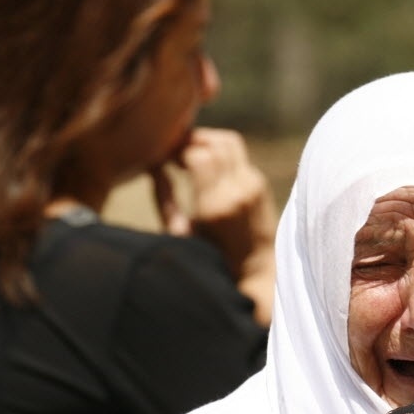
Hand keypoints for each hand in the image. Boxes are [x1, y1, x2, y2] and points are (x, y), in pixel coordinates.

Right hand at [150, 127, 276, 324]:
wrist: (254, 270)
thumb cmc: (208, 257)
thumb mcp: (177, 233)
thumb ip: (163, 197)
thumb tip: (153, 164)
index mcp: (213, 208)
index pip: (197, 154)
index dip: (178, 151)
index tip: (166, 159)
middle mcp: (237, 193)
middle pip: (214, 143)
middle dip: (192, 142)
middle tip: (177, 155)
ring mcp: (253, 187)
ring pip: (229, 142)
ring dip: (208, 142)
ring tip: (192, 156)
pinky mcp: (261, 185)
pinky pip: (239, 155)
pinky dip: (221, 153)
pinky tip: (208, 167)